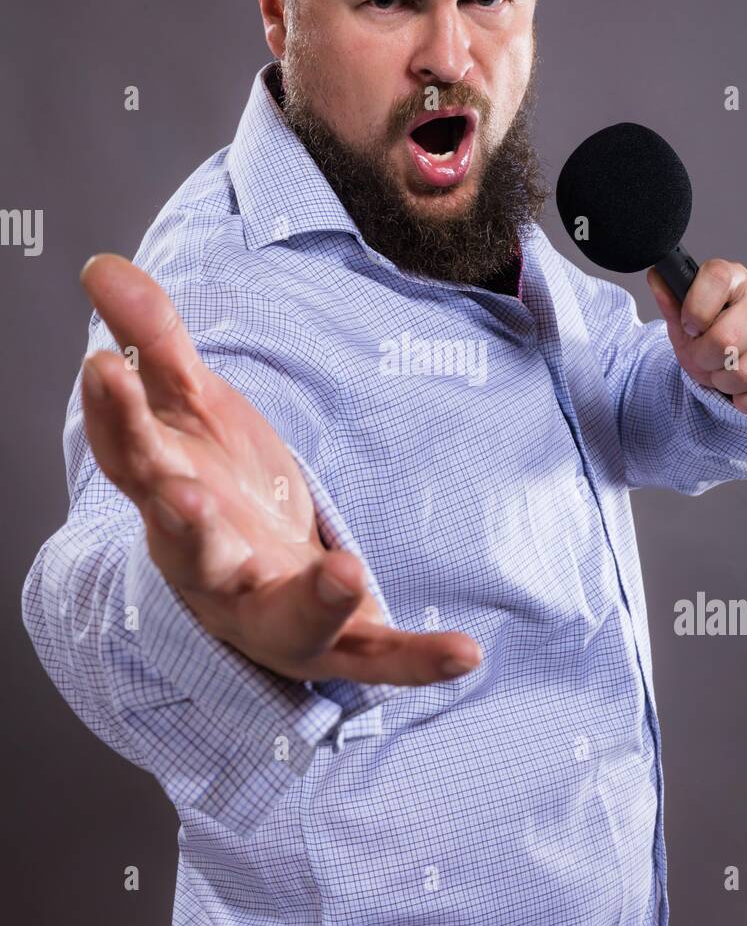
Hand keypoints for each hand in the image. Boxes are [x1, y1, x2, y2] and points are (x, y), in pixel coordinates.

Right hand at [79, 254, 481, 685]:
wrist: (249, 586)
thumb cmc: (218, 487)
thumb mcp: (192, 408)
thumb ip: (157, 340)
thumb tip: (101, 266)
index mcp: (172, 500)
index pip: (133, 456)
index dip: (116, 414)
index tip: (105, 364)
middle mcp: (213, 567)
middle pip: (192, 549)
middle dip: (185, 524)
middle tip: (182, 492)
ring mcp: (273, 611)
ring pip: (284, 620)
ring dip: (312, 600)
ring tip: (346, 572)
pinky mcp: (335, 641)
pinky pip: (375, 655)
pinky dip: (416, 659)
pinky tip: (466, 653)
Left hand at [647, 258, 746, 414]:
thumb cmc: (716, 338)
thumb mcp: (686, 324)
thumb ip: (672, 303)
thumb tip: (657, 276)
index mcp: (737, 278)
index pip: (714, 278)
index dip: (694, 311)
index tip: (691, 329)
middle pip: (727, 338)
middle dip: (707, 362)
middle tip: (709, 364)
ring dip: (728, 387)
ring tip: (728, 378)